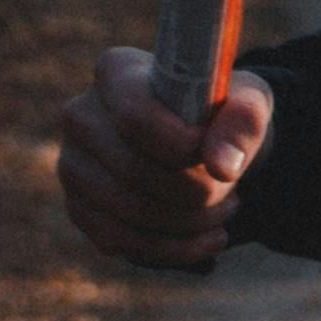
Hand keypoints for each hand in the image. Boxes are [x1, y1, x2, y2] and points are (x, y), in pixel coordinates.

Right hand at [56, 46, 273, 269]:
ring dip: (187, 225)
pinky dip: (172, 249)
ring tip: (226, 213)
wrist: (203, 141)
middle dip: (191, 192)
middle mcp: (80, 115)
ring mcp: (72, 165)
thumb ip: (242, 123)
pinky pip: (121, 242)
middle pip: (130, 169)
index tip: (216, 160)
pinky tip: (208, 238)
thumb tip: (222, 165)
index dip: (178, 144)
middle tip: (232, 195)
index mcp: (115, 71)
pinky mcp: (79, 208)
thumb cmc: (221, 112)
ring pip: (126, 211)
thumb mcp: (247, 104)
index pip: (133, 115)